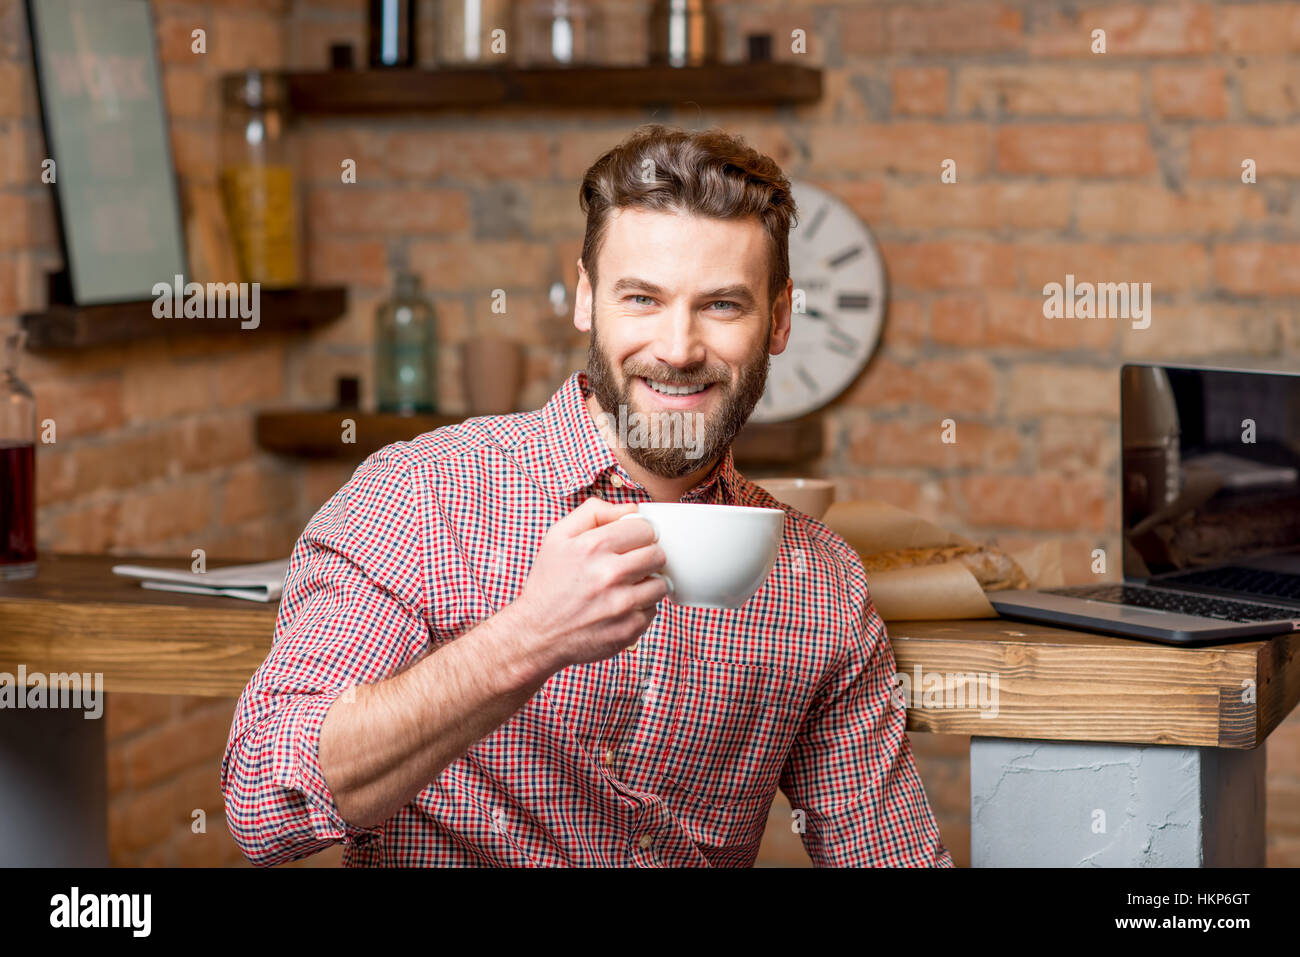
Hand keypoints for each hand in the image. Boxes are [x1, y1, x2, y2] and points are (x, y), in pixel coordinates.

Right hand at [510, 498, 667, 671]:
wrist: (537, 634)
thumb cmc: (549, 583)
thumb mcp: (558, 537)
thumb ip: (594, 512)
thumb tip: (631, 508)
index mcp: (594, 546)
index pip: (645, 529)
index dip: (639, 534)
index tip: (632, 541)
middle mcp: (610, 574)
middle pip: (658, 555)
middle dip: (647, 556)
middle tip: (632, 563)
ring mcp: (622, 604)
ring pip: (661, 584)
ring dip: (648, 583)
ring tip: (627, 586)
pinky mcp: (629, 629)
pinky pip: (653, 610)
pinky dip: (641, 608)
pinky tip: (620, 607)